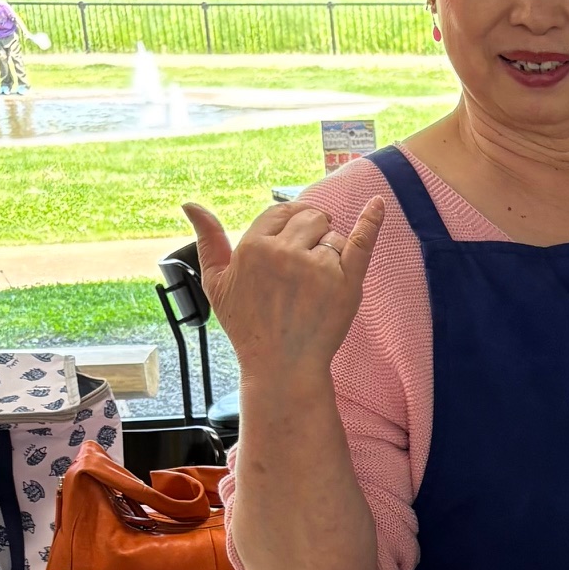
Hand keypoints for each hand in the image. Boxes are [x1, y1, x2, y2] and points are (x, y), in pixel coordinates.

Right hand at [184, 194, 384, 380]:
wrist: (281, 366)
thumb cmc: (248, 326)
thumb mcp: (216, 283)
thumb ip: (208, 240)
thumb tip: (191, 204)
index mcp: (254, 246)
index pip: (282, 212)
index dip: (289, 225)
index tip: (292, 242)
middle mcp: (286, 252)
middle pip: (310, 218)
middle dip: (311, 234)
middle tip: (304, 269)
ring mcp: (319, 267)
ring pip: (334, 236)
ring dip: (330, 252)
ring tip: (316, 286)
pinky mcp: (348, 283)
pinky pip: (362, 241)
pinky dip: (372, 221)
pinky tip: (378, 203)